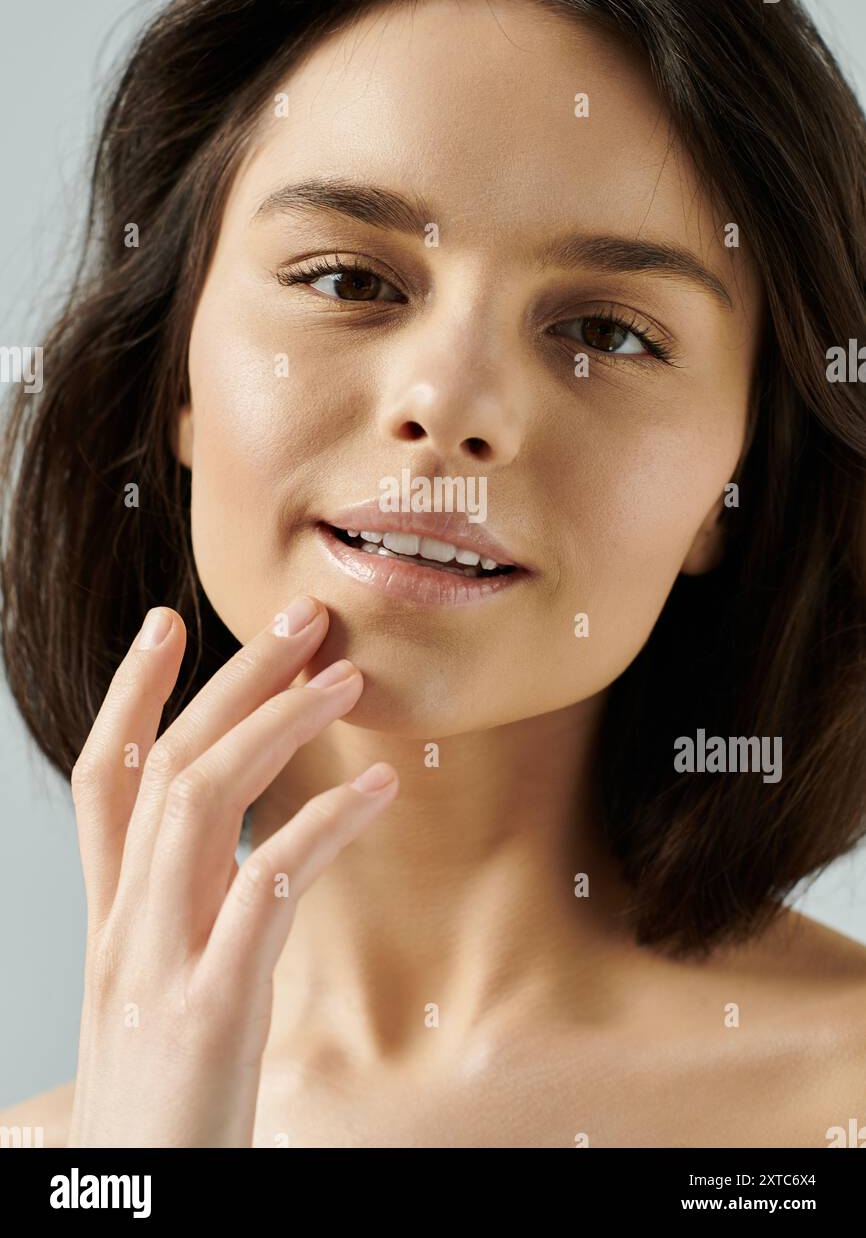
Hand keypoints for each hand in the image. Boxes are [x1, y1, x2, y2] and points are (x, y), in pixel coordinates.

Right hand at [66, 595, 397, 1146]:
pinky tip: (377, 790)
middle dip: (231, 680)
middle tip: (301, 617)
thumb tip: (243, 856)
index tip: (167, 623)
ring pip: (202, 802)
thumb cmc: (163, 1107)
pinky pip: (266, 886)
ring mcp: (159, 964)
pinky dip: (323, 825)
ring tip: (347, 678)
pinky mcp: (211, 1009)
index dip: (129, 695)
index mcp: (112, 921)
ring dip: (278, 726)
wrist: (140, 1212)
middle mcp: (124, 927)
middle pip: (165, 766)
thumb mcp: (158, 997)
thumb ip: (185, 920)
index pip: (101, 781)